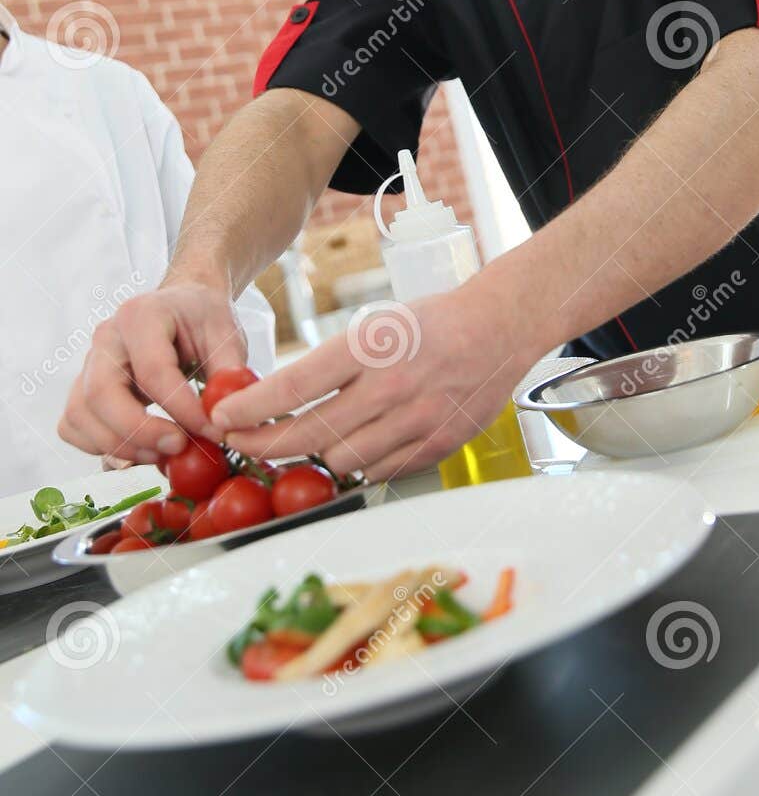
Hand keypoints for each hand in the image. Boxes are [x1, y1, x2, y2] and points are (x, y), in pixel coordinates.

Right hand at [58, 281, 249, 463]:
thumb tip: (223, 420)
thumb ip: (228, 374)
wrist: (181, 307)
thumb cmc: (202, 319)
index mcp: (142, 315)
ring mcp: (89, 363)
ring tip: (163, 454)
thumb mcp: (227, 334)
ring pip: (81, 414)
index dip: (182, 409)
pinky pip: (74, 425)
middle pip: (102, 393)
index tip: (212, 431)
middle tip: (179, 447)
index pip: (153, 371)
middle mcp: (107, 338)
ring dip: (120, 445)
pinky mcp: (83, 388)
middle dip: (140, 432)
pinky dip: (99, 447)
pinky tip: (138, 452)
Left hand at [213, 278, 545, 481]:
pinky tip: (348, 451)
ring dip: (312, 458)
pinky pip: (378, 472)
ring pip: (339, 461)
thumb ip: (333, 365)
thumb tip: (280, 399)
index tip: (223, 417)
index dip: (251, 409)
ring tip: (298, 446)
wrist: (498, 328)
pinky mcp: (436, 445)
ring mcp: (416, 421)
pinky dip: (356, 467)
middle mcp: (391, 387)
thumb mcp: (375, 325)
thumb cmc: (433, 323)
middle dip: (263, 444)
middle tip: (240, 442)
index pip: (294, 387)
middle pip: (309, 434)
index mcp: (370, 347)